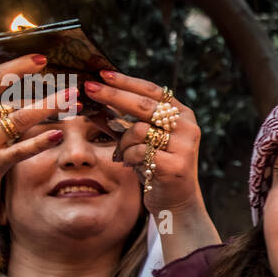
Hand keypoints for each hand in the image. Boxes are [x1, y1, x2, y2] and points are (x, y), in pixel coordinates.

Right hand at [0, 54, 76, 212]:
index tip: (41, 59)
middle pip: (13, 97)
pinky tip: (59, 133)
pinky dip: (42, 140)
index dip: (19, 67)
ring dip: (51, 107)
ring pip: (22, 118)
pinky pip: (23, 148)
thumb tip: (3, 83)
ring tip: (73, 100)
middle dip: (44, 90)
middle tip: (71, 84)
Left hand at [83, 70, 203, 216]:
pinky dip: (128, 158)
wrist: (175, 202)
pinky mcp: (176, 166)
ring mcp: (184, 146)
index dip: (126, 81)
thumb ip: (121, 121)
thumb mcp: (140, 140)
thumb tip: (92, 99)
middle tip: (90, 88)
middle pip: (145, 105)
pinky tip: (132, 165)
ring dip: (123, 141)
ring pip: (139, 131)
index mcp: (182, 114)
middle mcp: (187, 126)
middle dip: (114, 95)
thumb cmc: (155, 166)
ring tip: (123, 153)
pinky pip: (139, 153)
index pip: (152, 90)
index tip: (102, 74)